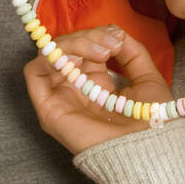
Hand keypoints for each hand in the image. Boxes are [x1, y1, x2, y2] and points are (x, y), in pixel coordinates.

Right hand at [23, 24, 172, 154]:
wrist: (146, 151)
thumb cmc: (150, 122)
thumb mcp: (147, 78)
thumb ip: (132, 53)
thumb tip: (115, 32)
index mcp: (97, 82)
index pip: (84, 46)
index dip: (97, 35)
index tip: (117, 37)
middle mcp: (75, 88)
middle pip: (66, 47)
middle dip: (88, 37)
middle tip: (110, 45)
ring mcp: (60, 98)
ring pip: (50, 55)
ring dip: (73, 44)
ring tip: (100, 52)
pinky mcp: (48, 108)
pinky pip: (34, 73)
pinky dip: (51, 56)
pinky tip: (77, 58)